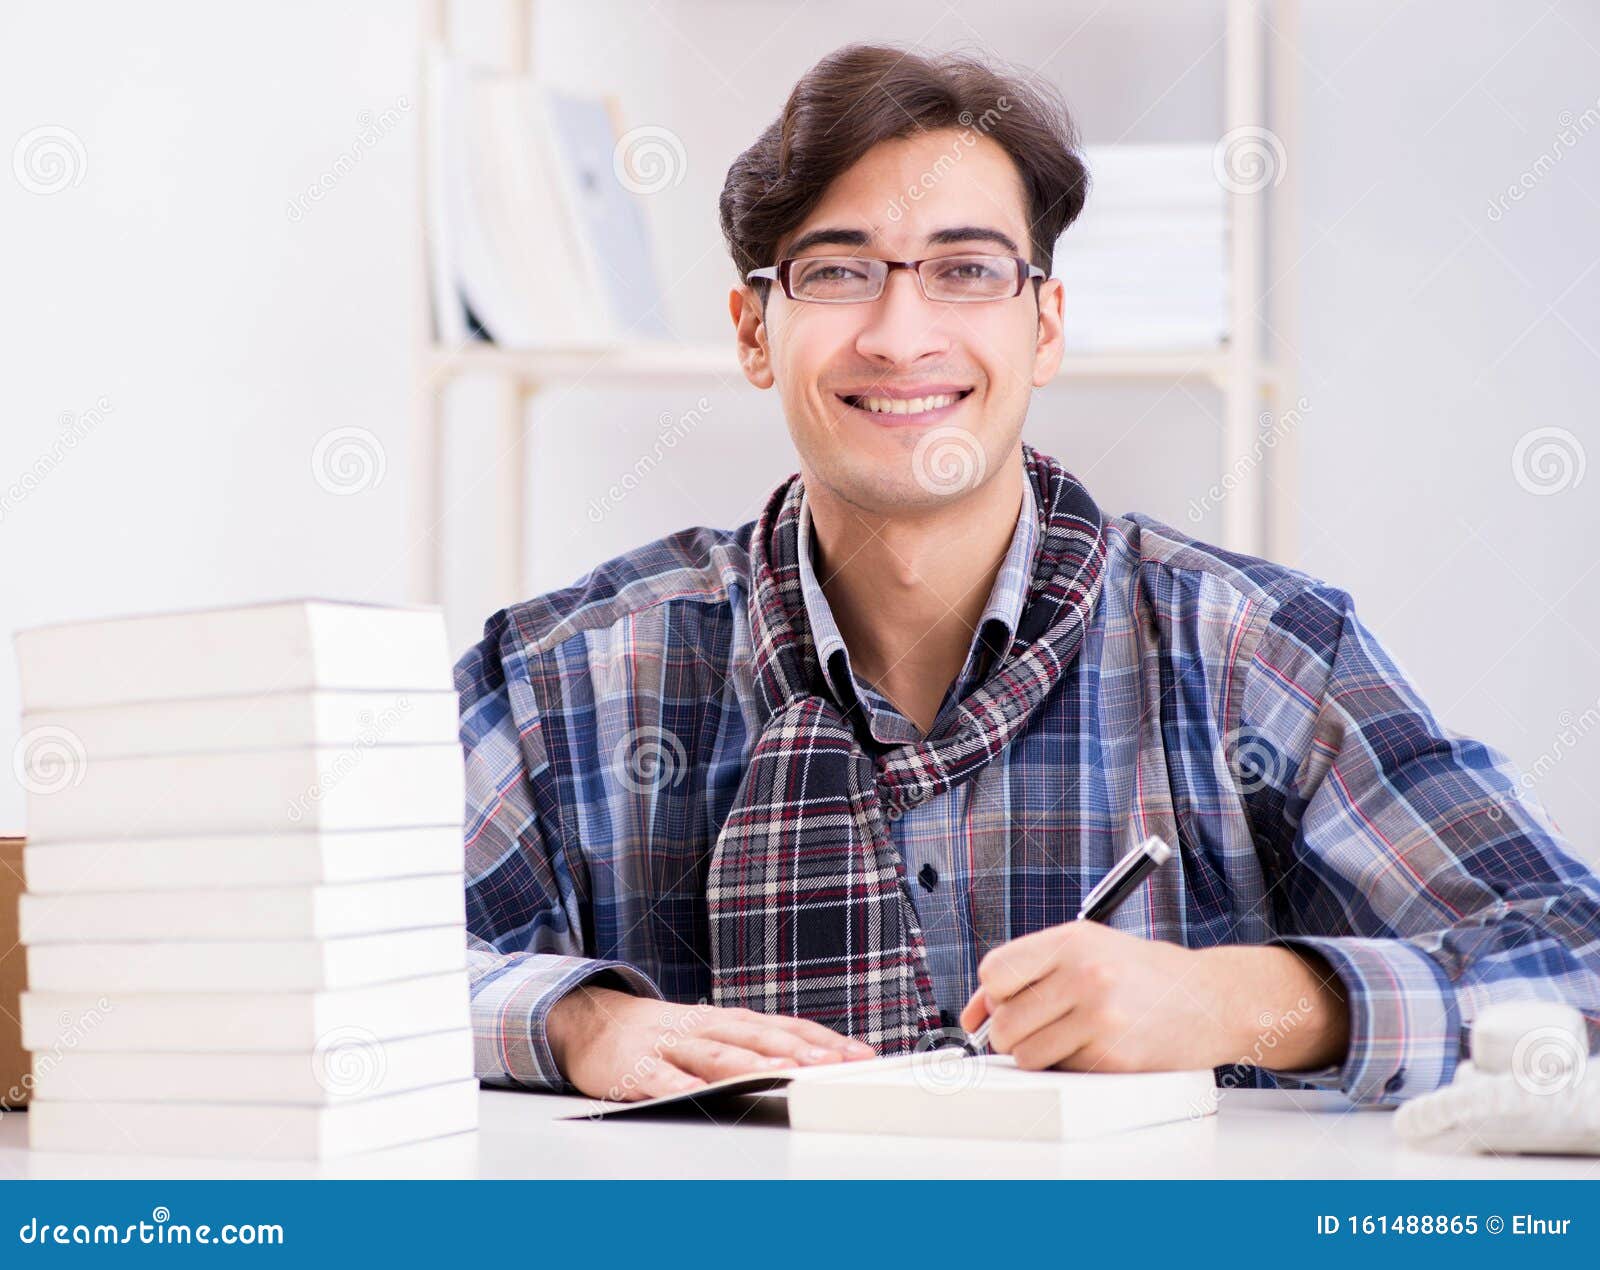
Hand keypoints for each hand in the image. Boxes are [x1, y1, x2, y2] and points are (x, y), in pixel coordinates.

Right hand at [547, 984, 876, 1100]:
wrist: (593, 1022)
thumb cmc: (665, 1034)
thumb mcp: (712, 1032)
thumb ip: (753, 1046)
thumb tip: (811, 1065)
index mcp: (728, 1020)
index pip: (784, 1026)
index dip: (823, 1039)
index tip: (861, 1053)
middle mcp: (706, 1026)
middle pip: (758, 1036)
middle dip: (799, 1050)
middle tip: (834, 1063)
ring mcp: (672, 1045)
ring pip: (717, 1053)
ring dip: (752, 1063)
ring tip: (782, 1073)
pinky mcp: (638, 1068)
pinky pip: (663, 1078)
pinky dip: (683, 1084)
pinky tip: (702, 1093)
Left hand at [958, 922, 1348, 1073]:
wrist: (1213, 999)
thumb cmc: (1143, 974)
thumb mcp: (1086, 950)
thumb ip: (1027, 973)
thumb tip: (972, 1014)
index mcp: (1071, 940)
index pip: (995, 972)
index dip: (995, 994)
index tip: (1010, 1000)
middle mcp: (1085, 974)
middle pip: (1004, 1022)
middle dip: (1013, 1032)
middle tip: (1042, 1025)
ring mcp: (1101, 1018)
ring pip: (1026, 1055)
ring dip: (1039, 1054)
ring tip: (1070, 1037)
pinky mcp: (1115, 1057)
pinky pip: (1062, 1072)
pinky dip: (1070, 1067)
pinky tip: (1096, 1048)